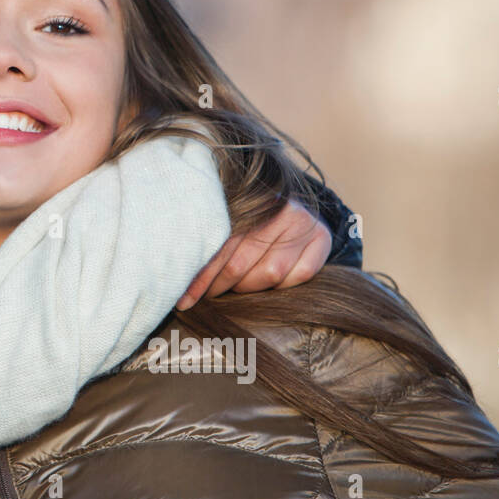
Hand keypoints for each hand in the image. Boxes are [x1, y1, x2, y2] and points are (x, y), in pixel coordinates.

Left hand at [175, 199, 330, 310]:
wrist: (291, 203)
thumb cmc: (249, 216)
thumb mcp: (228, 219)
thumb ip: (210, 239)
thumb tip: (177, 274)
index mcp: (247, 200)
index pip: (217, 245)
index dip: (199, 275)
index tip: (183, 299)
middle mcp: (277, 208)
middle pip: (239, 262)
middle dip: (216, 286)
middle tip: (200, 298)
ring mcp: (302, 222)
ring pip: (267, 273)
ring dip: (244, 288)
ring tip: (228, 290)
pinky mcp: (321, 238)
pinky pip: (298, 276)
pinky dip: (278, 286)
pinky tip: (263, 285)